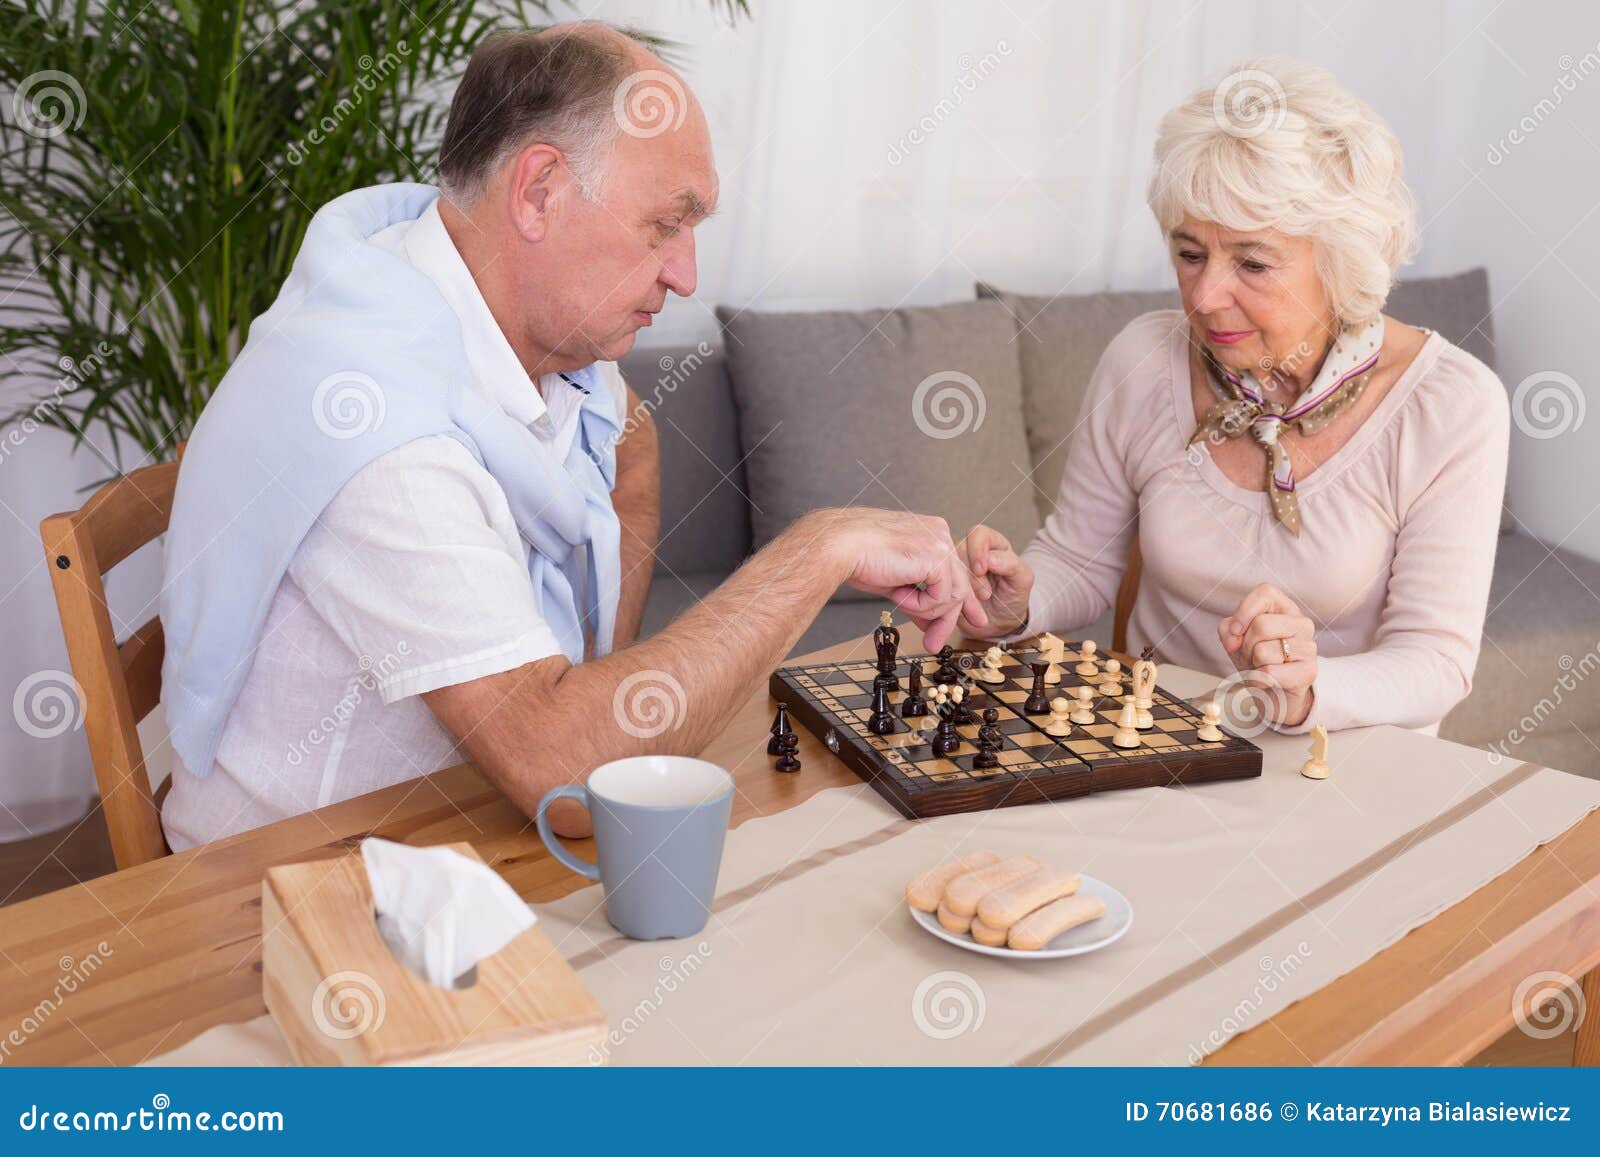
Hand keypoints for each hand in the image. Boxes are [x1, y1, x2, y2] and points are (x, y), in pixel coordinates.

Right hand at [811, 508, 984, 650]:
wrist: (841, 547)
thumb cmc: (858, 557)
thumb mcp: (896, 582)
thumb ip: (917, 597)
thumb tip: (930, 622)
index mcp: (930, 532)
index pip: (955, 571)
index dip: (963, 599)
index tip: (970, 618)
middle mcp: (939, 533)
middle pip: (959, 585)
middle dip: (948, 619)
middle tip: (934, 643)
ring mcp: (940, 544)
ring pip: (953, 595)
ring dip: (926, 611)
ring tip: (899, 602)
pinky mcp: (937, 558)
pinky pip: (941, 597)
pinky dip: (919, 605)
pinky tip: (898, 595)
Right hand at [954, 524, 1033, 637]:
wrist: (1000, 622)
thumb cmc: (1013, 596)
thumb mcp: (1023, 580)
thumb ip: (1011, 563)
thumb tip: (988, 558)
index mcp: (991, 543)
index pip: (978, 534)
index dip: (978, 551)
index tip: (982, 570)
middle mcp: (970, 551)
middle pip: (959, 551)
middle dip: (971, 576)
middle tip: (985, 595)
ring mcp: (955, 567)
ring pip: (947, 569)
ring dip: (961, 590)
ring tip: (976, 605)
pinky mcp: (944, 583)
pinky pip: (940, 586)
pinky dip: (950, 598)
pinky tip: (962, 609)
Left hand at [1219, 582, 1317, 726]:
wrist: (1272, 694)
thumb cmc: (1254, 659)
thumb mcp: (1235, 638)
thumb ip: (1229, 629)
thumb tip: (1234, 637)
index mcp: (1284, 607)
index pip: (1265, 593)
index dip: (1244, 611)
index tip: (1236, 631)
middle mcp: (1301, 623)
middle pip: (1261, 625)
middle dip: (1246, 645)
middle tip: (1251, 656)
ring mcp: (1308, 646)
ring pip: (1263, 651)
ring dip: (1253, 664)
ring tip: (1262, 667)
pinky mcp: (1309, 671)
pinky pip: (1270, 673)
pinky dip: (1259, 680)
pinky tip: (1268, 681)